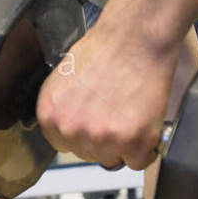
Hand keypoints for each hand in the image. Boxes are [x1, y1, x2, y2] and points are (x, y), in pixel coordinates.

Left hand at [36, 17, 180, 169]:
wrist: (136, 37)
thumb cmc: (106, 48)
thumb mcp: (65, 77)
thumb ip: (63, 106)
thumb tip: (71, 123)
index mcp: (51, 114)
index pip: (64, 144)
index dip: (83, 134)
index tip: (95, 124)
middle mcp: (72, 129)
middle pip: (88, 154)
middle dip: (103, 138)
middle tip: (117, 111)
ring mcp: (102, 138)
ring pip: (114, 160)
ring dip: (125, 144)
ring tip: (130, 113)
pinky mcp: (132, 141)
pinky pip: (139, 161)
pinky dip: (147, 147)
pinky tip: (144, 123)